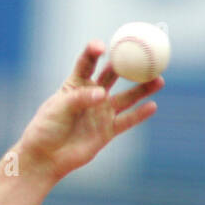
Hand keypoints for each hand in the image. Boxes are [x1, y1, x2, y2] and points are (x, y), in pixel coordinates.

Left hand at [17, 41, 162, 181]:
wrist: (45, 158)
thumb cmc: (46, 129)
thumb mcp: (58, 108)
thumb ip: (80, 99)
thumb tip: (103, 95)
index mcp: (76, 84)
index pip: (87, 62)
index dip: (95, 51)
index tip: (102, 46)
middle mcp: (92, 95)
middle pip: (114, 75)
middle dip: (129, 64)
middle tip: (144, 55)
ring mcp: (101, 112)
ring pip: (127, 97)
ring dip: (143, 88)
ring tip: (158, 79)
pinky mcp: (107, 130)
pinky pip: (127, 120)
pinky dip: (140, 114)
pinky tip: (152, 106)